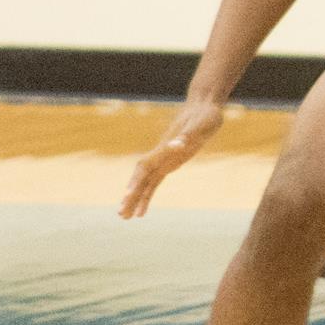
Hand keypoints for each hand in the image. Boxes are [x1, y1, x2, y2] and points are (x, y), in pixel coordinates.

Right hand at [120, 98, 224, 218]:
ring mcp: (164, 160)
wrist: (204, 107)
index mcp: (164, 148)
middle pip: (140, 178)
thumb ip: (187, 135)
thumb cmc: (204, 115)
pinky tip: (142, 210)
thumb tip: (175, 145)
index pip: (145, 167)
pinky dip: (148, 195)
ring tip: (125, 218)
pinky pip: (155, 183)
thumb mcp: (200, 125)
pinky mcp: (171, 163)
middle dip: (130, 195)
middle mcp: (160, 155)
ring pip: (145, 183)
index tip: (127, 195)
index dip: (136, 180)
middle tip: (120, 214)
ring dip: (135, 199)